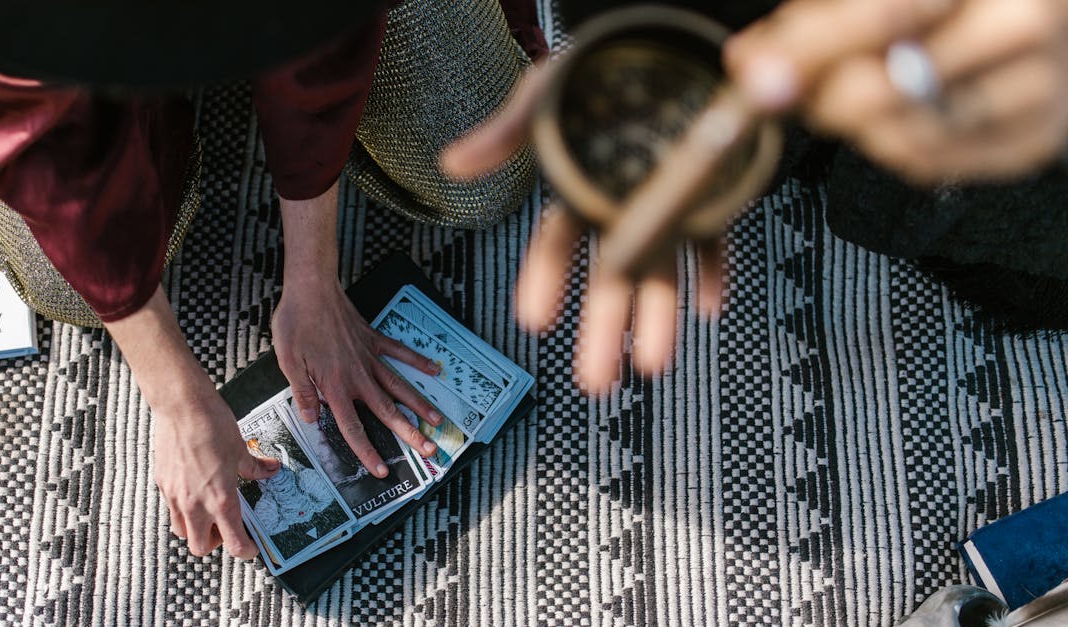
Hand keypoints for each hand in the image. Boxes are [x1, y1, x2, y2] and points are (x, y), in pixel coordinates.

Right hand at [104, 287, 277, 558]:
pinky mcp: (162, 482)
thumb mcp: (241, 448)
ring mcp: (175, 495)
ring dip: (196, 529)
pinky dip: (183, 509)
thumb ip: (255, 466)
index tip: (252, 547)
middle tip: (227, 527)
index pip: (233, 543)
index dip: (245, 551)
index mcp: (220, 498)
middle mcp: (195, 503)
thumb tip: (270, 470)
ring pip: (182, 531)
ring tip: (209, 512)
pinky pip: (172, 508)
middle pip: (201, 547)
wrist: (180, 404)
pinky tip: (194, 490)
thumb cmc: (212, 423)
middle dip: (216, 543)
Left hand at [271, 274, 443, 476]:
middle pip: (387, 411)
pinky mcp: (373, 338)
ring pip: (399, 386)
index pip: (353, 427)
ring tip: (438, 421)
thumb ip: (303, 392)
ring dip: (419, 405)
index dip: (367, 452)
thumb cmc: (297, 323)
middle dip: (409, 434)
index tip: (382, 470)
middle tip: (429, 450)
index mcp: (336, 386)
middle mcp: (358, 375)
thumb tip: (311, 419)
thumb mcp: (289, 361)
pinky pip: (400, 351)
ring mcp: (369, 356)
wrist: (312, 288)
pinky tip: (434, 370)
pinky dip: (417, 360)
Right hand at [442, 66, 725, 392]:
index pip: (555, 247)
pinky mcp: (708, 194)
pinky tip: (711, 306)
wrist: (664, 43)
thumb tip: (451, 165)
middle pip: (608, 279)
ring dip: (657, 319)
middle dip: (602, 331)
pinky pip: (713, 241)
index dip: (545, 282)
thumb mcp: (544, 97)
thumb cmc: (598, 67)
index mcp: (576, 189)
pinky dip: (714, 273)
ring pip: (659, 272)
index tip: (534, 320)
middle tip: (597, 383)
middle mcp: (618, 206)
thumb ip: (504, 135)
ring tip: (652, 365)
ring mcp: (664, 204)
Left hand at [726, 0, 1067, 183]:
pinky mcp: (1037, 139)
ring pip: (900, 136)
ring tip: (853, 92)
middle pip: (884, 89)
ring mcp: (1038, 88)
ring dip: (851, 124)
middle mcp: (1022, 24)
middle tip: (801, 85)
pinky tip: (892, 113)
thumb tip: (750, 59)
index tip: (758, 74)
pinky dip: (889, 143)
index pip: (883, 14)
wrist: (1052, 13)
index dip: (809, 51)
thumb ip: (820, 13)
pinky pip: (930, 163)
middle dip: (819, 96)